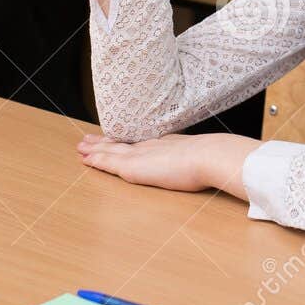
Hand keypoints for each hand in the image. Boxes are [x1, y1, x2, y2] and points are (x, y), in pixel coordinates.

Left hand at [77, 131, 259, 197]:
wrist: (211, 156)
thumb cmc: (215, 160)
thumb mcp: (209, 157)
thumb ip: (208, 158)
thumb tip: (223, 159)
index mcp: (168, 144)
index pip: (142, 142)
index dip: (128, 140)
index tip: (117, 138)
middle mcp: (152, 146)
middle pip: (123, 142)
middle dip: (105, 141)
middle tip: (88, 139)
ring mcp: (142, 155)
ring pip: (111, 150)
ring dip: (95, 149)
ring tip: (81, 147)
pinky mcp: (133, 166)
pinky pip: (108, 162)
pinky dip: (96, 160)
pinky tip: (85, 159)